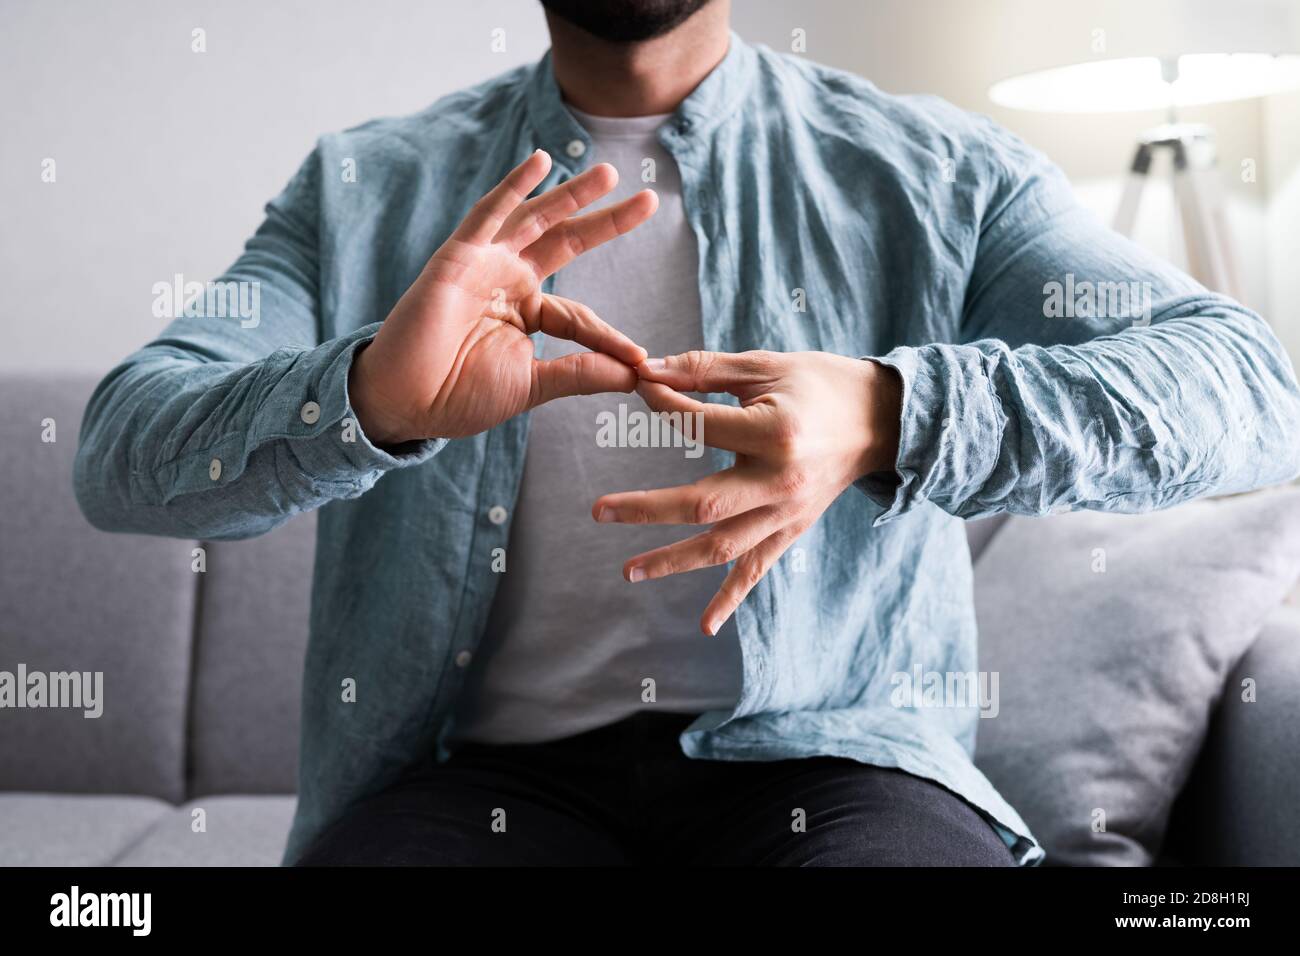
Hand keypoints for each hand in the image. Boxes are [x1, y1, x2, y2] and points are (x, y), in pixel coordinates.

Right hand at [349, 149, 657, 442]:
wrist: (407, 401)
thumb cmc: (459, 395)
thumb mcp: (532, 384)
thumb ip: (582, 373)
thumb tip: (635, 372)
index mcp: (525, 312)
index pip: (579, 315)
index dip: (608, 336)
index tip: (638, 358)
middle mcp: (508, 280)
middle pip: (568, 242)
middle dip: (608, 220)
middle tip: (650, 199)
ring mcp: (485, 264)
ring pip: (537, 219)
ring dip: (573, 195)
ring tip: (610, 174)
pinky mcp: (460, 257)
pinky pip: (490, 213)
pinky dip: (515, 186)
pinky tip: (541, 161)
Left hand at [592, 350, 901, 634]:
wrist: (881, 419)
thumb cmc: (820, 384)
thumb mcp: (765, 366)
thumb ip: (704, 370)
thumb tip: (647, 371)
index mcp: (774, 433)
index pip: (698, 428)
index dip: (663, 407)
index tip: (640, 389)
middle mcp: (780, 482)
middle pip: (702, 504)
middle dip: (647, 508)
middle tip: (599, 510)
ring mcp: (787, 513)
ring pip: (723, 547)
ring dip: (673, 560)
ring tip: (628, 571)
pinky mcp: (792, 530)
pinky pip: (758, 570)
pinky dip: (731, 599)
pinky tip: (705, 626)